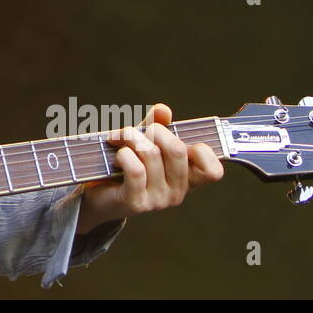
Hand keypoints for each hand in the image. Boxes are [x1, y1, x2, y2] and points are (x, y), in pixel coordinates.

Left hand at [75, 103, 223, 234]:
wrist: (99, 196)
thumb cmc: (126, 165)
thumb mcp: (145, 142)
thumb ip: (156, 125)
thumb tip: (164, 110)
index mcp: (187, 179)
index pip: (213, 171)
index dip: (202, 150)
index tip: (178, 139)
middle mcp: (177, 192)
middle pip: (177, 150)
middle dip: (154, 130)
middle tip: (137, 131)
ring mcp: (158, 199)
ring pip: (151, 154)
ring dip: (131, 137)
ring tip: (119, 138)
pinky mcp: (136, 202)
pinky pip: (135, 169)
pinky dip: (124, 154)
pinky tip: (117, 154)